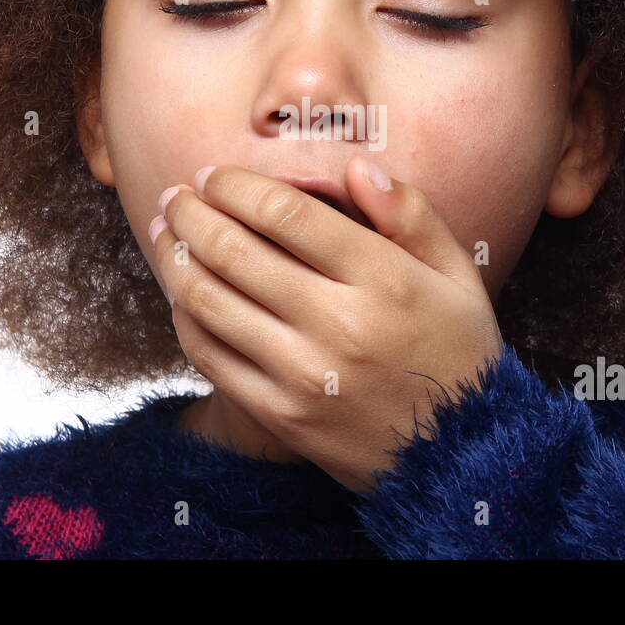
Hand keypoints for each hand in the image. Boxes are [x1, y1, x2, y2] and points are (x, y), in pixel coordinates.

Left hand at [147, 156, 504, 493]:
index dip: (236, 186)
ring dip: (174, 258)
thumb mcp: (459, 274)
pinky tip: (181, 293)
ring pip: (210, 301)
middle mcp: (337, 324)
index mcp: (383, 279)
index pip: (285, 213)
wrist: (460, 458)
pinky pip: (211, 356)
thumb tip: (354, 166)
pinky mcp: (281, 415)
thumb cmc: (459, 352)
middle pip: (234, 251)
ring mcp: (303, 375)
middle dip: (192, 213)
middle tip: (175, 195)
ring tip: (164, 233)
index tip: (214, 174)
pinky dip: (184, 317)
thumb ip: (411, 213)